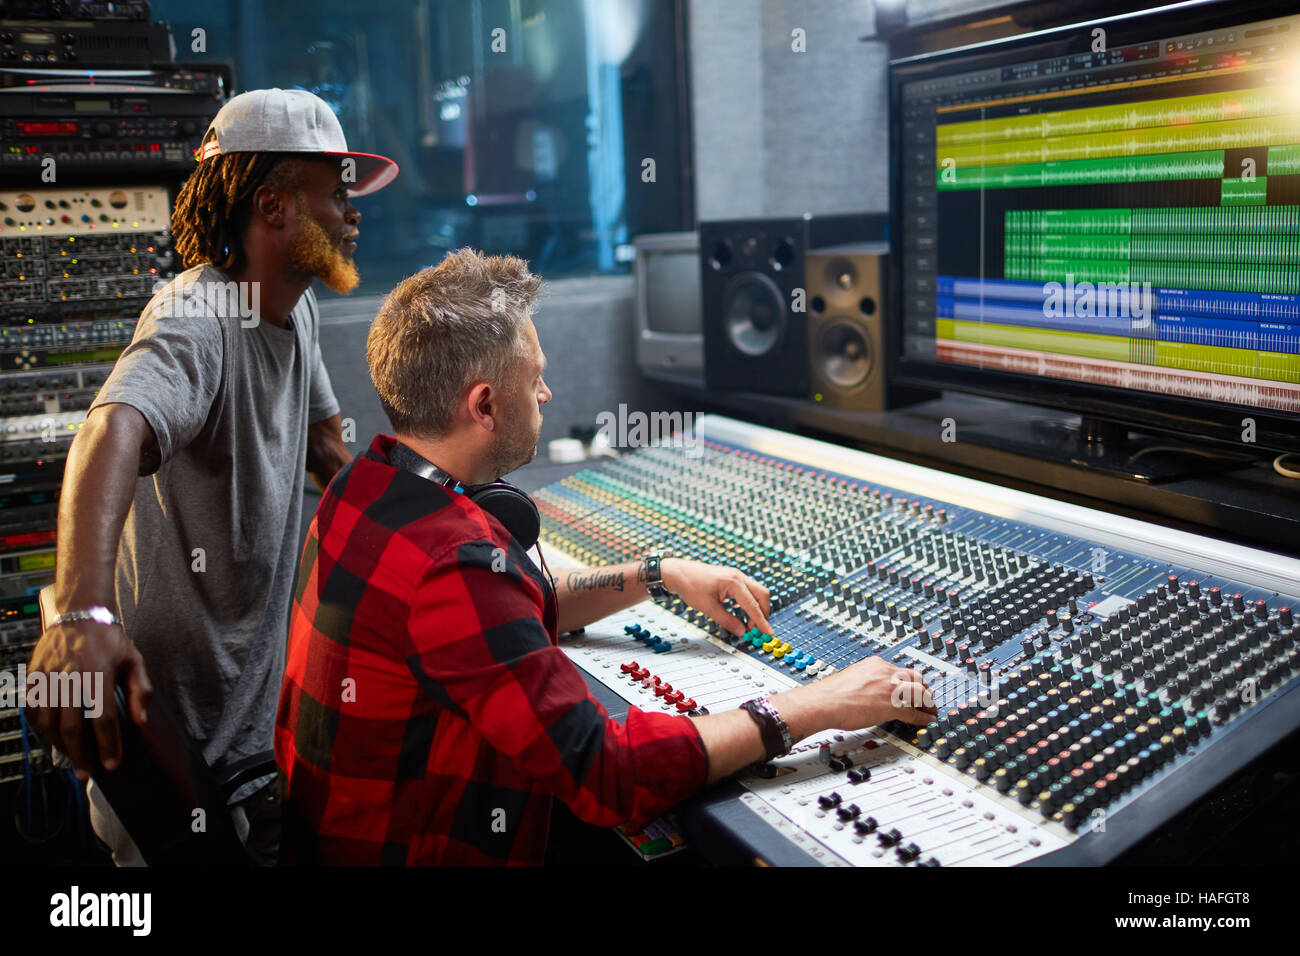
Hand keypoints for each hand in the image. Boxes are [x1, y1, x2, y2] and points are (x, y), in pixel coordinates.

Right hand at [27, 620, 151, 780]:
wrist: (79, 614)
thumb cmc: (110, 640)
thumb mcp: (134, 660)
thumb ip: (140, 690)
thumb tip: (141, 721)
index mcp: (98, 672)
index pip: (103, 717)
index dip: (108, 744)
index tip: (112, 764)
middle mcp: (70, 677)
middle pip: (72, 726)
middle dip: (81, 754)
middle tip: (88, 774)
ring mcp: (48, 677)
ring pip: (48, 722)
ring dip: (59, 746)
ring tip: (72, 759)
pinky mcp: (33, 677)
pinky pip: (33, 710)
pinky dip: (42, 729)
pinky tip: (54, 738)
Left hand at [660, 558, 771, 635]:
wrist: (679, 573)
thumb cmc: (691, 586)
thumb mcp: (708, 608)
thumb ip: (727, 621)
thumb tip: (742, 632)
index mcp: (734, 582)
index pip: (753, 605)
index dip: (761, 621)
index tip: (768, 633)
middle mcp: (738, 576)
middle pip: (762, 595)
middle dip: (763, 613)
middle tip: (758, 629)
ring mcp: (736, 575)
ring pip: (756, 592)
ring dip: (756, 608)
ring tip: (748, 624)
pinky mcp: (732, 578)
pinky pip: (748, 590)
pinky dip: (749, 602)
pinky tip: (741, 612)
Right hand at [801, 656, 936, 731]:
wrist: (824, 702)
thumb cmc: (831, 694)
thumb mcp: (852, 678)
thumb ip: (866, 681)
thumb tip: (869, 690)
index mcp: (875, 664)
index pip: (901, 670)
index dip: (910, 681)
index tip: (911, 687)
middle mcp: (886, 673)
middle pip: (916, 678)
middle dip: (924, 689)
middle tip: (927, 698)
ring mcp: (891, 689)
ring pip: (920, 693)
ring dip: (927, 703)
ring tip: (930, 710)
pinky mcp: (893, 706)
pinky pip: (915, 712)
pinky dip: (923, 717)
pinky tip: (926, 721)